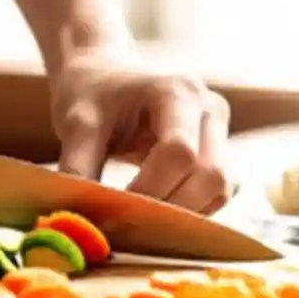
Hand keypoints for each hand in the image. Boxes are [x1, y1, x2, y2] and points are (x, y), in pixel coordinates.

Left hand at [50, 48, 232, 213]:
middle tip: (130, 219)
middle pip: (210, 175)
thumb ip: (78, 167)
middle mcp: (209, 108)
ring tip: (142, 216)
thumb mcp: (76, 124)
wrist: (104, 77)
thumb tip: (80, 220)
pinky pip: (219, 195)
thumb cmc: (91, 96)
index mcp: (178, 91)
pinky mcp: (221, 154)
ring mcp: (220, 131)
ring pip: (221, 188)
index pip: (179, 152)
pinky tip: (158, 209)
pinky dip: (192, 211)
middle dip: (171, 206)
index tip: (117, 205)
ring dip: (185, 213)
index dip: (150, 188)